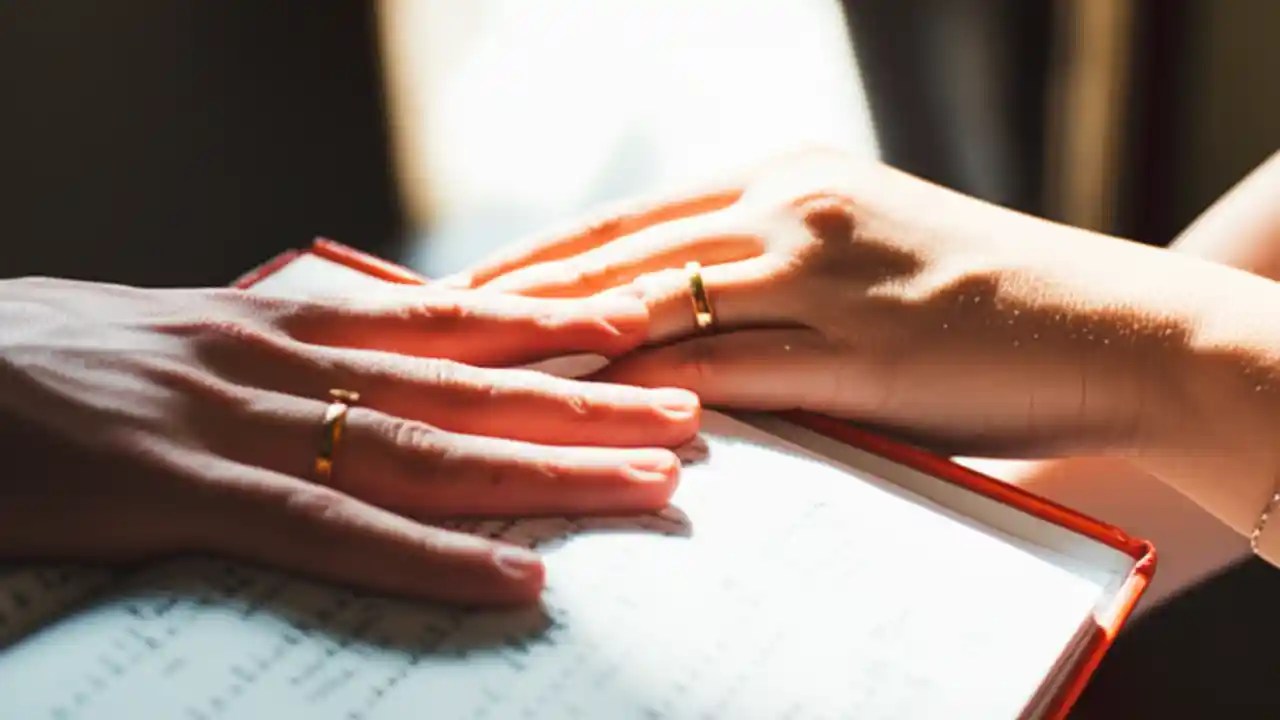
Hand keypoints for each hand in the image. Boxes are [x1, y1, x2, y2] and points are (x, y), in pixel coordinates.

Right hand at [0, 278, 698, 605]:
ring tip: (651, 479)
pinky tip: (518, 580)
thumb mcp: (170, 335)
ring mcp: (238, 422)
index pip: (444, 319)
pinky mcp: (182, 492)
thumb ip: (264, 348)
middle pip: (468, 384)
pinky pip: (331, 533)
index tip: (634, 326)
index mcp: (278, 323)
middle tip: (692, 412)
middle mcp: (281, 360)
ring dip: (549, 467)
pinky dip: (431, 559)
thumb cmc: (35, 361)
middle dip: (586, 399)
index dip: (548, 324)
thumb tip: (336, 348)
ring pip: (429, 447)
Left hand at [457, 150, 1198, 457]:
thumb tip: (675, 317)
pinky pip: (725, 374)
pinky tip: (586, 417)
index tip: (465, 288)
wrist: (1103, 319)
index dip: (540, 258)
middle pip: (620, 258)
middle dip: (518, 298)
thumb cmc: (976, 293)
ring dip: (558, 346)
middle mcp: (790, 212)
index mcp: (787, 179)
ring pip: (655, 311)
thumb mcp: (858, 249)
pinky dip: (647, 396)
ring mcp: (821, 278)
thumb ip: (769, 269)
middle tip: (431, 331)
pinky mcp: (855, 352)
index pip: (631, 220)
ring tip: (476, 376)